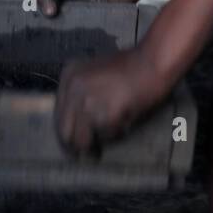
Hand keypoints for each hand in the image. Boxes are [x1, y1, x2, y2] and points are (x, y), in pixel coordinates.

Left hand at [55, 47, 172, 154]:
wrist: (153, 61)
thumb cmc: (131, 67)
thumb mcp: (96, 74)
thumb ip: (82, 94)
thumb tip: (76, 125)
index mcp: (69, 76)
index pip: (58, 114)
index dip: (67, 131)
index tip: (74, 142)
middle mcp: (74, 88)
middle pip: (65, 131)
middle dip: (77, 143)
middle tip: (88, 151)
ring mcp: (89, 101)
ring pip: (82, 139)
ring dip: (96, 140)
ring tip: (112, 129)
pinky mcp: (106, 113)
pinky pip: (106, 135)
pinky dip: (115, 133)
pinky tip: (125, 119)